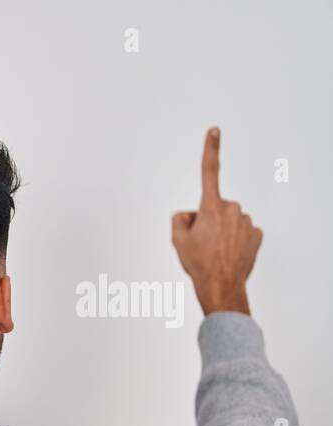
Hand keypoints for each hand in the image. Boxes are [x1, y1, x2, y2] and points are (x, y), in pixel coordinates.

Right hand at [171, 127, 262, 315]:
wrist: (221, 285)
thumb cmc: (199, 264)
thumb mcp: (177, 240)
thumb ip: (179, 219)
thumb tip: (189, 214)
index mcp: (210, 208)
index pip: (209, 172)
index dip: (210, 149)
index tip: (214, 131)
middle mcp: (231, 209)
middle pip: (215, 207)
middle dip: (208, 220)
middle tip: (202, 243)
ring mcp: (246, 221)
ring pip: (230, 220)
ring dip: (222, 231)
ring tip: (215, 252)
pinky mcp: (256, 233)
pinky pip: (242, 231)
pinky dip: (235, 240)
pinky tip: (229, 253)